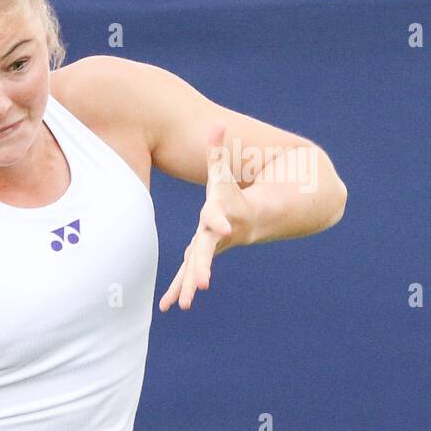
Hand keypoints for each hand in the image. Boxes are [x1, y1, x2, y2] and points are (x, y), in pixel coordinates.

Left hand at [159, 123, 254, 312]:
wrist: (265, 216)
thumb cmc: (238, 190)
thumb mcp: (227, 170)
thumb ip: (219, 150)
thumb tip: (215, 123)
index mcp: (225, 212)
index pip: (221, 214)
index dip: (221, 217)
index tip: (224, 226)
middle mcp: (220, 234)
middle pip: (209, 250)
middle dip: (203, 265)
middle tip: (202, 284)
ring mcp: (213, 248)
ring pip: (198, 267)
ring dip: (189, 286)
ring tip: (181, 305)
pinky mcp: (203, 257)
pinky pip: (189, 274)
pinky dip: (179, 289)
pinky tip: (166, 306)